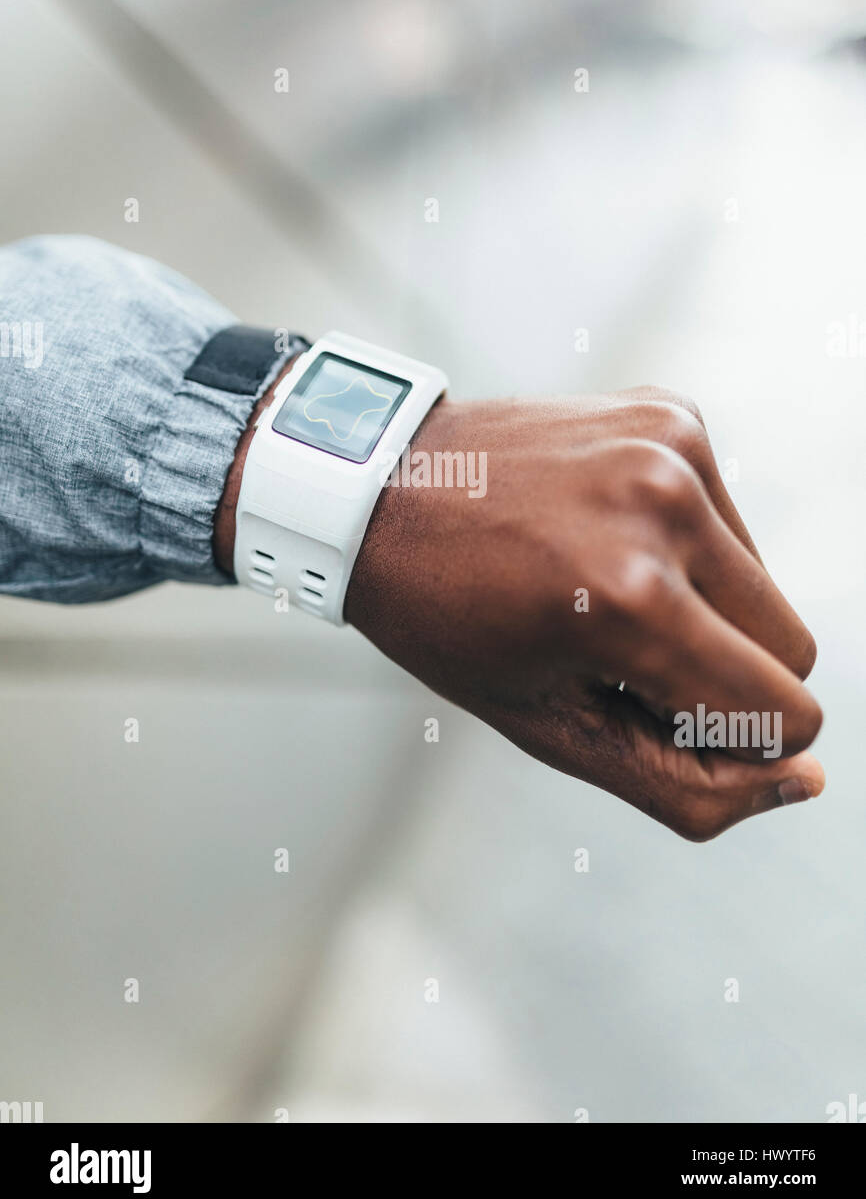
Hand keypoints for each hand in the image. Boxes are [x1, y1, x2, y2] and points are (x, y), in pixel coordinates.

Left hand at [345, 387, 823, 840]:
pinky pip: (731, 520)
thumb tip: (809, 780)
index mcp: (630, 602)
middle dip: (726, 677)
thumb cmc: (449, 620)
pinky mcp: (671, 414)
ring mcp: (671, 449)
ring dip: (707, 610)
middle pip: (793, 648)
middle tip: (621, 661)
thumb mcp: (551, 729)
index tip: (652, 718)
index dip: (732, 745)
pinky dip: (686, 547)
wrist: (378, 489)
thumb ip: (686, 784)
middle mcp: (664, 510)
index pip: (784, 714)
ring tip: (604, 592)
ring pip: (766, 585)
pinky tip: (604, 535)